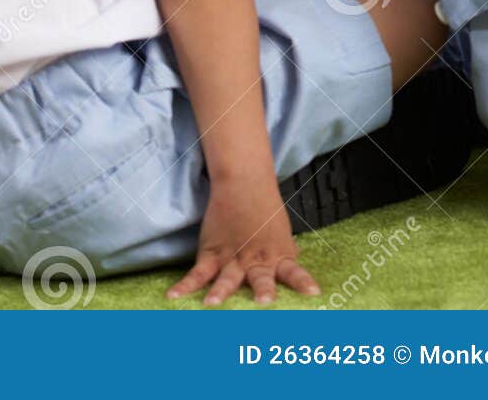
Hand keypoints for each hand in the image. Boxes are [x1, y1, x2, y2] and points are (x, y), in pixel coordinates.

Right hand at [166, 180, 319, 305]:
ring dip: (221, 291)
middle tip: (264, 302)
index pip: (293, 272)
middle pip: (260, 277)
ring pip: (227, 278)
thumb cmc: (265, 210)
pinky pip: (198, 273)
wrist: (243, 182)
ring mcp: (231, 258)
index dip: (302, 282)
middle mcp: (255, 260)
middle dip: (263, 290)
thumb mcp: (282, 235)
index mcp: (277, 256)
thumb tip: (297, 273)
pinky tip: (174, 296)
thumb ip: (286, 257)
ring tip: (212, 305)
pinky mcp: (211, 254)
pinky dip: (186, 286)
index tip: (313, 293)